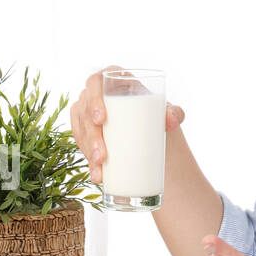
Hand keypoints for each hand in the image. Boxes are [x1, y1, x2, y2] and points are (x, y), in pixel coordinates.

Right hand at [70, 65, 184, 183]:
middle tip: (102, 154)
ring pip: (80, 129)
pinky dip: (88, 161)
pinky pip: (81, 144)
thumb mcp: (167, 112)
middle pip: (85, 110)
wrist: (152, 135)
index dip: (94, 99)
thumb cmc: (156, 115)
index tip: (101, 119)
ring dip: (87, 149)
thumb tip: (171, 121)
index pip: (96, 82)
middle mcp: (95, 95)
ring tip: (100, 166)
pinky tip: (97, 174)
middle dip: (90, 134)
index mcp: (113, 81)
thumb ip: (174, 113)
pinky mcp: (86, 132)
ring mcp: (87, 114)